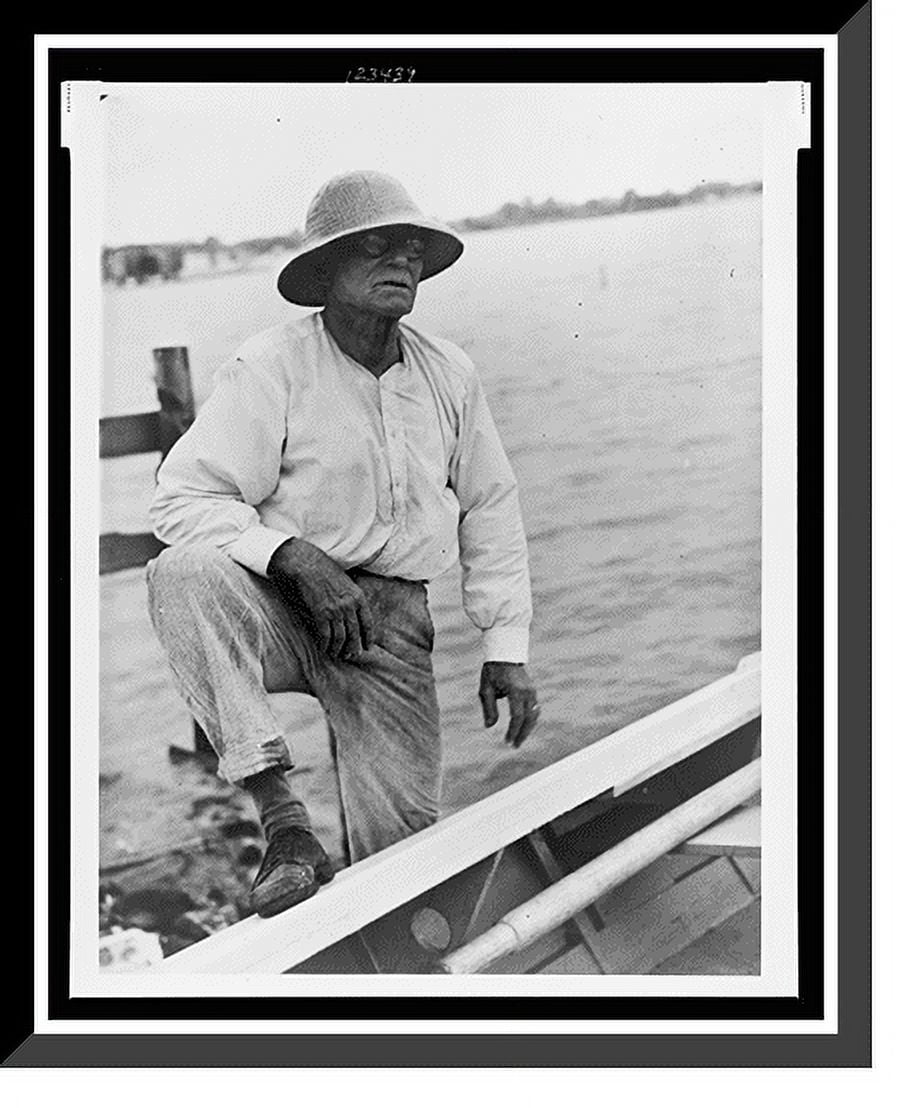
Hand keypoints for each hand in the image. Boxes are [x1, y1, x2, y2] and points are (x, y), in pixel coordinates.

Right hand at [267, 538, 373, 660]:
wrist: (307, 564)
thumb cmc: (325, 570)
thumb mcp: (347, 582)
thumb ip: (352, 598)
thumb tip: (354, 614)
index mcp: (359, 597)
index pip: (368, 623)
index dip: (368, 638)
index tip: (368, 647)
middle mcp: (350, 605)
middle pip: (355, 634)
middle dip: (353, 648)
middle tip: (351, 656)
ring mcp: (335, 610)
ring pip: (340, 638)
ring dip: (338, 649)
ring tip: (336, 654)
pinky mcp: (321, 613)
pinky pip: (325, 635)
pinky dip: (325, 644)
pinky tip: (324, 648)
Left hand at [478, 661, 540, 748]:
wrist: (505, 655)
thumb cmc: (492, 672)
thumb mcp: (486, 689)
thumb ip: (488, 708)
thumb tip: (489, 726)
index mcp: (516, 690)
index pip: (517, 716)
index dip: (513, 731)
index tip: (507, 741)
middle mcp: (527, 691)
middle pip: (529, 718)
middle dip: (522, 734)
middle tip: (515, 746)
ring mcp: (532, 691)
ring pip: (534, 715)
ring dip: (527, 729)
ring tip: (518, 740)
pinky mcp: (532, 691)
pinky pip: (534, 709)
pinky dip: (529, 720)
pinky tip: (522, 728)